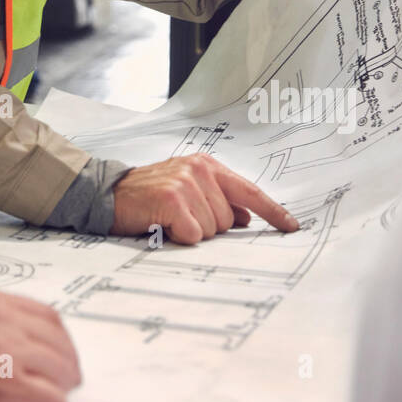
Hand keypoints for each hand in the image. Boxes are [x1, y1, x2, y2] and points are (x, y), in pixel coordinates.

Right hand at [0, 289, 80, 401]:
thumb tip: (13, 348)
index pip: (46, 316)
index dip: (56, 342)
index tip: (55, 359)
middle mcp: (0, 320)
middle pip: (60, 343)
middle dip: (63, 368)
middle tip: (57, 388)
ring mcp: (5, 352)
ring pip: (62, 373)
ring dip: (55, 392)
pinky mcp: (6, 388)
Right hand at [111, 154, 299, 243]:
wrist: (110, 194)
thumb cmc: (149, 196)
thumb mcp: (187, 190)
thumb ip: (218, 200)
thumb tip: (245, 218)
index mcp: (206, 165)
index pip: (249, 191)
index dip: (273, 211)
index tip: (291, 226)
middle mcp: (199, 169)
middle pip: (229, 220)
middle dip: (208, 226)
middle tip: (180, 216)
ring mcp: (186, 183)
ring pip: (213, 229)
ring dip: (192, 231)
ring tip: (169, 219)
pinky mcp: (173, 199)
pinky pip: (194, 235)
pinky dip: (180, 237)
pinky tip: (163, 224)